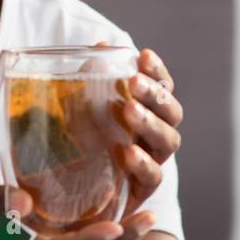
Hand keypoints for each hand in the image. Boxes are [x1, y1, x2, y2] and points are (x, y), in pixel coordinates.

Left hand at [93, 41, 183, 218]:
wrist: (68, 194)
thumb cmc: (80, 140)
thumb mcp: (79, 107)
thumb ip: (92, 78)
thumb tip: (101, 45)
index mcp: (146, 110)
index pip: (162, 86)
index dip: (157, 70)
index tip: (143, 54)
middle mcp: (155, 134)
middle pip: (171, 111)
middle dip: (155, 94)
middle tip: (134, 82)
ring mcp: (152, 161)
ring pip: (168, 141)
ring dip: (151, 124)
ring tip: (130, 110)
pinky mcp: (142, 190)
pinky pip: (153, 177)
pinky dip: (144, 164)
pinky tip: (129, 152)